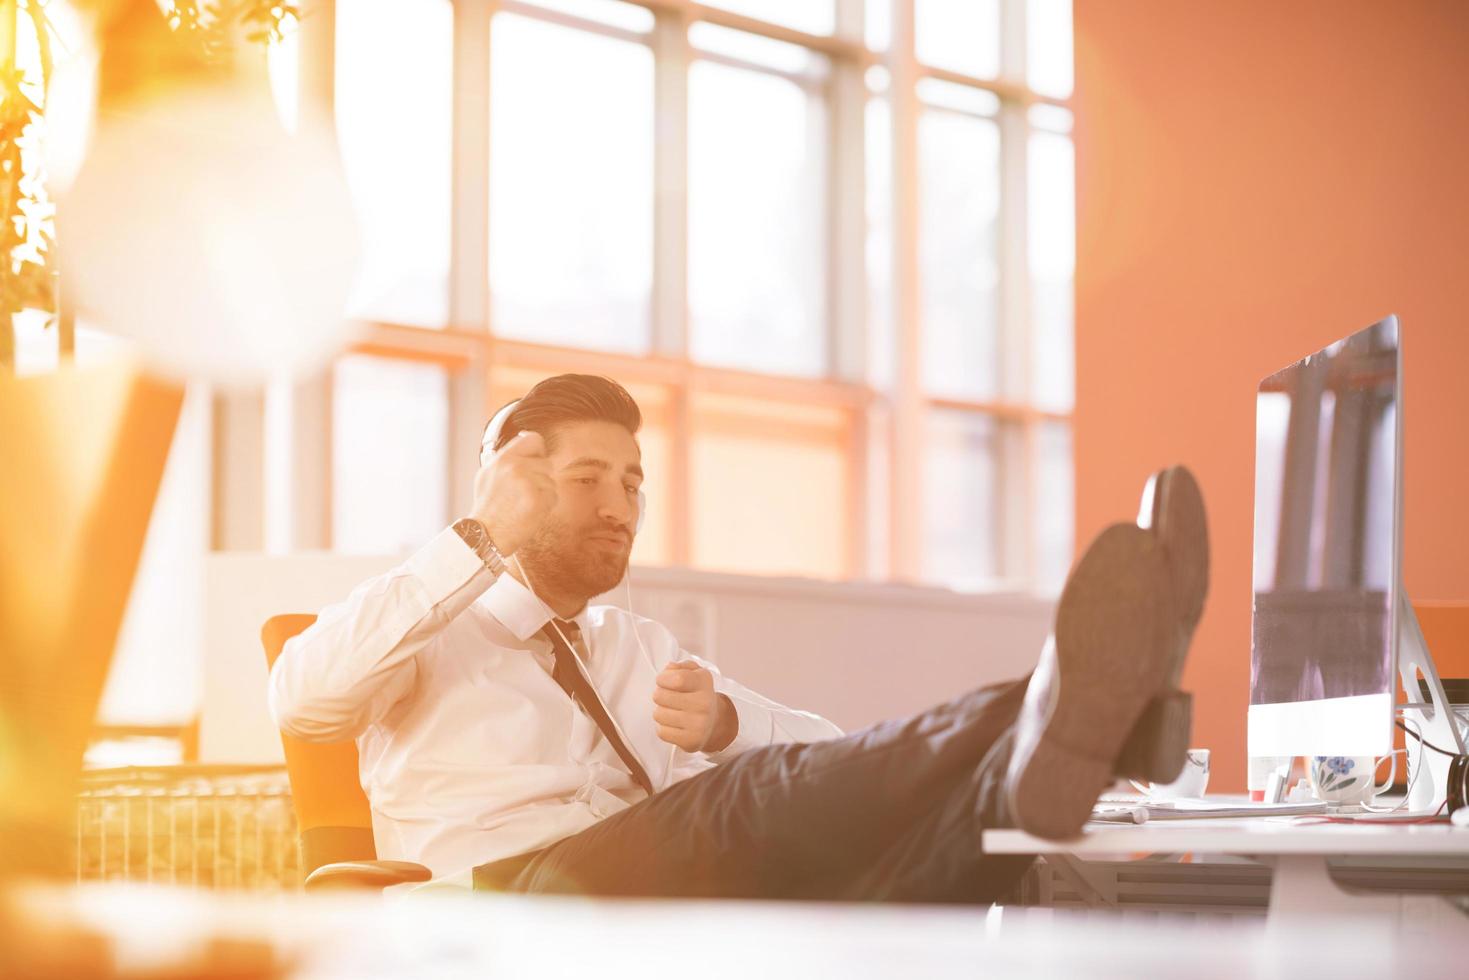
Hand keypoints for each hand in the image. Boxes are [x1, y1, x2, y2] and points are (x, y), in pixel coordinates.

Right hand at [468, 430, 555, 556]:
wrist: (484, 534)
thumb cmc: (487, 507)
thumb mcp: (487, 474)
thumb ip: (506, 457)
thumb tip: (524, 437)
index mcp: (503, 458)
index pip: (533, 439)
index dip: (538, 450)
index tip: (536, 459)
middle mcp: (516, 467)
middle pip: (547, 463)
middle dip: (541, 477)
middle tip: (525, 492)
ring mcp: (528, 482)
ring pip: (551, 481)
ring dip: (543, 493)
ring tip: (523, 504)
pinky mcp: (538, 500)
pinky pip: (553, 496)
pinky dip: (545, 506)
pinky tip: (529, 512)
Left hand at [652, 661, 737, 752]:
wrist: (714, 722)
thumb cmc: (697, 694)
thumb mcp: (694, 674)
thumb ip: (680, 667)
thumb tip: (669, 668)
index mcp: (704, 682)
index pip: (676, 679)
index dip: (663, 679)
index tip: (662, 681)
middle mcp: (704, 703)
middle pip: (660, 696)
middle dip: (659, 695)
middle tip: (668, 697)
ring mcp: (699, 724)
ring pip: (658, 714)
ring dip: (661, 712)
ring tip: (672, 711)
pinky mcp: (691, 741)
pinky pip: (662, 732)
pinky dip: (664, 728)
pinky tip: (674, 724)